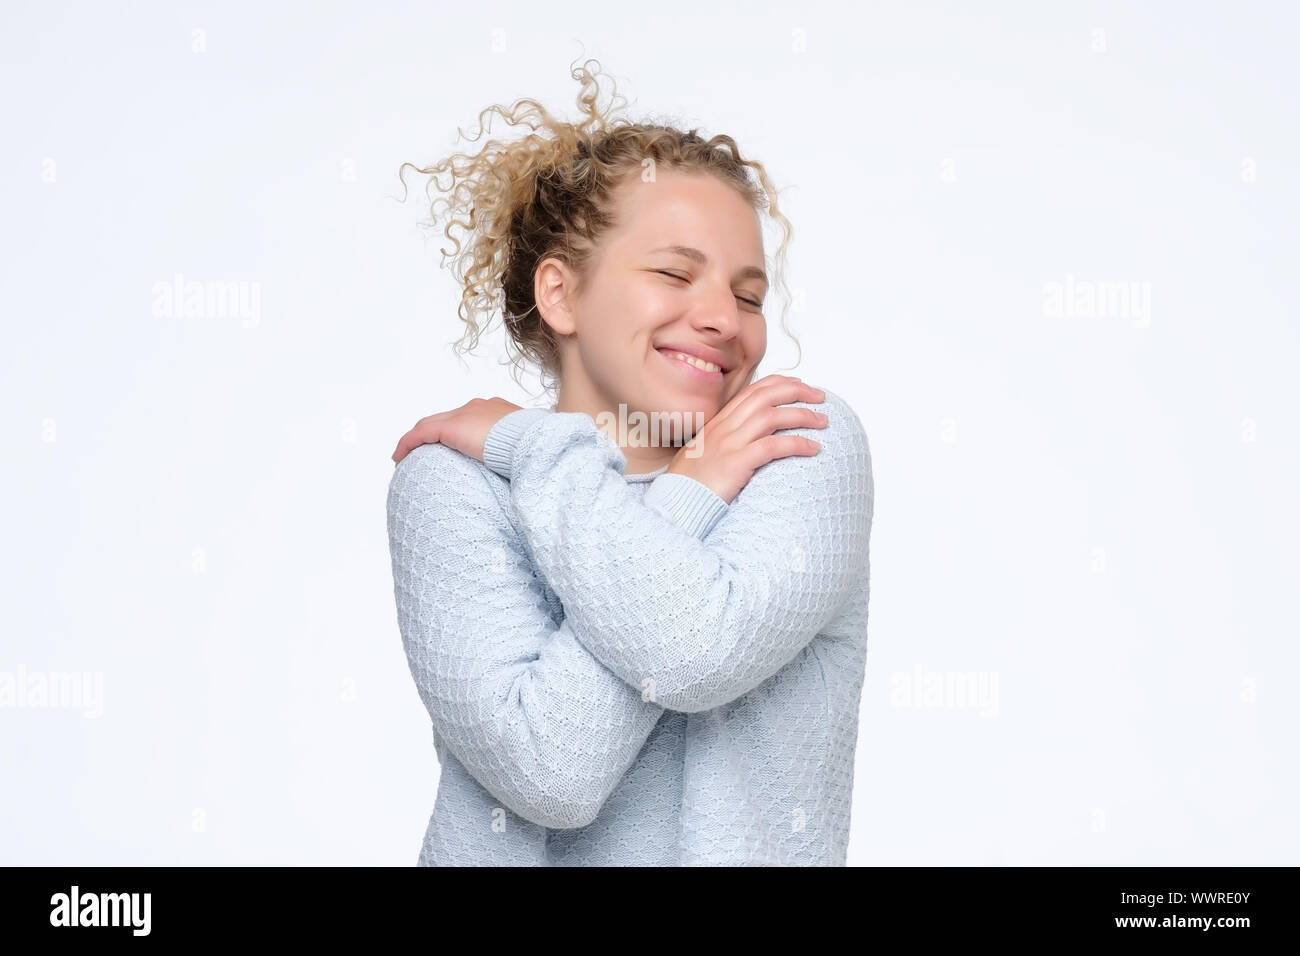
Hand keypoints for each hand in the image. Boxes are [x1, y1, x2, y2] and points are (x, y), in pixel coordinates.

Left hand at [391, 397, 522, 464]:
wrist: (532, 441)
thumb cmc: (536, 447)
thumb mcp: (528, 448)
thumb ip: (519, 452)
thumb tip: (524, 469)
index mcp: (497, 411)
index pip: (470, 419)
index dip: (457, 431)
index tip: (454, 445)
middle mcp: (477, 408)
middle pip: (446, 419)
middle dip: (433, 433)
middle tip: (423, 450)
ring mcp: (464, 415)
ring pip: (429, 425)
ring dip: (416, 440)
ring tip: (405, 456)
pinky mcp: (452, 427)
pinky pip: (420, 434)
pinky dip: (407, 444)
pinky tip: (398, 458)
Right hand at [666, 375, 826, 503]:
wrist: (675, 502)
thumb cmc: (691, 483)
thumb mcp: (707, 453)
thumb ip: (727, 440)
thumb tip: (752, 438)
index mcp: (719, 423)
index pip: (752, 391)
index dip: (779, 383)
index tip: (800, 384)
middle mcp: (724, 428)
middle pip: (766, 396)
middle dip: (798, 391)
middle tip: (820, 397)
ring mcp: (729, 444)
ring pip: (772, 416)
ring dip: (802, 415)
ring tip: (823, 422)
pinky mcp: (735, 463)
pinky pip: (772, 447)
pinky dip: (797, 444)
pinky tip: (814, 449)